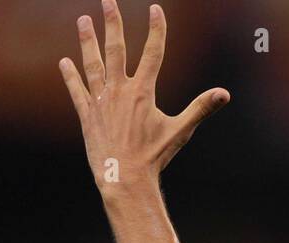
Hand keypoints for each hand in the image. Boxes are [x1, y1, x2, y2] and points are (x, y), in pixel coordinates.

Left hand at [59, 1, 227, 191]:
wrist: (123, 178)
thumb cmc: (154, 157)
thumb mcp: (180, 131)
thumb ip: (201, 108)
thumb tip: (224, 94)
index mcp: (143, 92)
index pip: (153, 53)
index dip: (156, 30)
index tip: (155, 9)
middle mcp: (119, 91)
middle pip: (116, 49)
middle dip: (113, 23)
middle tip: (108, 0)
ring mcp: (101, 102)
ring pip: (92, 64)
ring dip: (87, 41)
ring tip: (83, 20)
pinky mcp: (88, 116)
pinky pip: (77, 91)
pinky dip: (70, 76)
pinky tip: (64, 61)